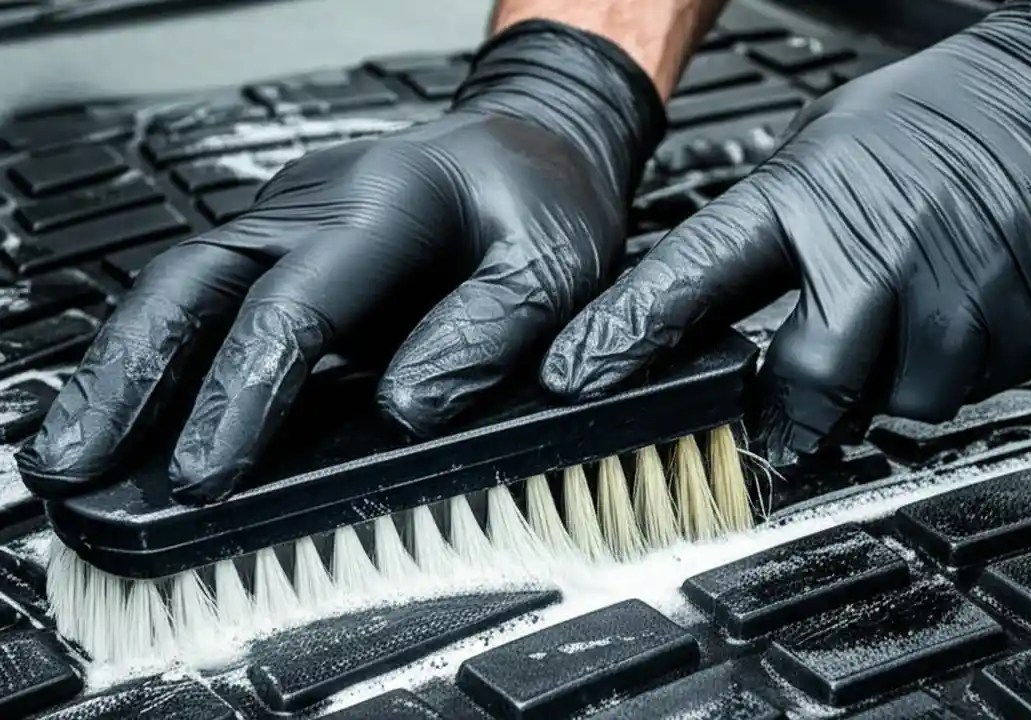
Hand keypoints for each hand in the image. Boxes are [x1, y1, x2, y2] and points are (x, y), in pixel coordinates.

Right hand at [19, 21, 662, 503]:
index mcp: (389, 204)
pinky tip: (132, 404)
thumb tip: (403, 412)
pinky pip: (211, 297)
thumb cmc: (542, 205)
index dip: (242, 393)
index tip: (207, 472)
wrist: (531, 146)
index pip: (294, 304)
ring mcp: (291, 221)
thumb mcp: (551, 269)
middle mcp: (319, 204)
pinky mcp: (286, 247)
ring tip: (74, 445)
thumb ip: (484, 336)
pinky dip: (163, 352)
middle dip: (131, 373)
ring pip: (186, 286)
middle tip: (79, 458)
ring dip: (125, 366)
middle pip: (197, 279)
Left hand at [541, 0, 1030, 458]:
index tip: (575, 380)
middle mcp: (874, 255)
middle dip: (784, 417)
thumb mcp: (825, 152)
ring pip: (888, 407)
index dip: (627, 334)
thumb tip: (706, 309)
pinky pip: (955, 396)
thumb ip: (771, 237)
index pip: (695, 276)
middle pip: (803, 388)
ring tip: (898, 322)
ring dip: (878, 390)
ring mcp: (948, 301)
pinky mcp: (1011, 337)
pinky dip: (940, 375)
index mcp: (808, 199)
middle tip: (778, 420)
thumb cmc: (940, 118)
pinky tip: (949, 317)